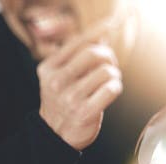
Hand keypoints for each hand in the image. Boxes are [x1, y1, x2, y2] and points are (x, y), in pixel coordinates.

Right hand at [37, 23, 122, 150]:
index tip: (111, 25)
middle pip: (93, 53)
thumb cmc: (64, 101)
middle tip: (109, 65)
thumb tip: (102, 35)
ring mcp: (70, 98)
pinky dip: (116, 87)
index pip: (77, 42)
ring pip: (105, 71)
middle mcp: (57, 82)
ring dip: (114, 74)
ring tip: (110, 81)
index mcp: (49, 68)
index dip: (97, 31)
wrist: (56, 135)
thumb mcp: (60, 76)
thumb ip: (76, 56)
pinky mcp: (84, 112)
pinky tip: (112, 90)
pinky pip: (110, 89)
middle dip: (108, 56)